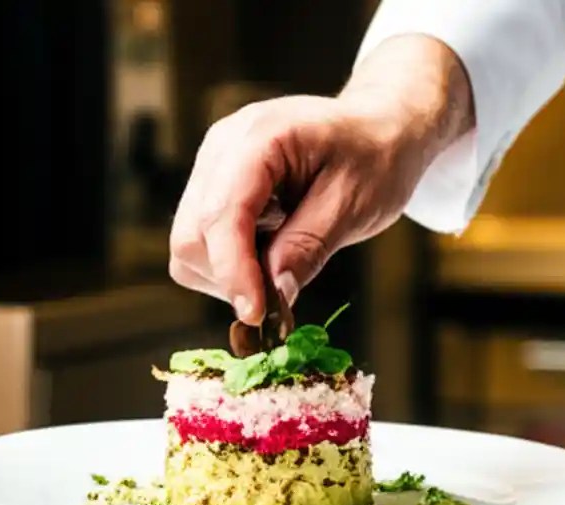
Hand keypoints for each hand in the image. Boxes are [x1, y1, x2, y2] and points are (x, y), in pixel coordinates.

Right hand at [169, 34, 473, 324]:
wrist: (376, 129)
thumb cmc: (374, 157)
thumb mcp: (356, 203)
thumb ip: (309, 245)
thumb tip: (273, 293)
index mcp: (259, 137)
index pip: (222, 214)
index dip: (233, 271)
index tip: (257, 315)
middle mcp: (220, 148)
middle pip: (192, 234)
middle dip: (229, 276)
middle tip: (278, 293)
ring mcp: (209, 166)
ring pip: (188, 245)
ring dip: (227, 273)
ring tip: (280, 258)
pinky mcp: (209, 186)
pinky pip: (197, 242)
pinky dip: (227, 263)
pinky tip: (266, 248)